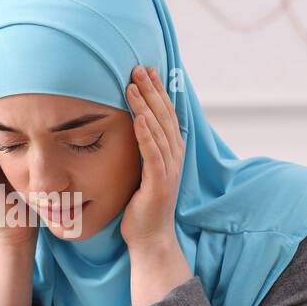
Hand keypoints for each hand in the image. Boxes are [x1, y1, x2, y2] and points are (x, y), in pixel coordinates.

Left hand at [120, 64, 183, 251]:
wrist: (150, 238)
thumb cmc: (143, 205)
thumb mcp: (143, 169)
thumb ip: (143, 148)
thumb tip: (132, 125)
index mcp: (171, 152)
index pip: (166, 114)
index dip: (158, 91)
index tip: (146, 70)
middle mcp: (174, 157)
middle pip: (164, 116)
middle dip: (152, 90)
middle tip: (139, 68)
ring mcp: (169, 170)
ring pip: (159, 131)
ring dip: (146, 106)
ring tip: (133, 85)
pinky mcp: (159, 183)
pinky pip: (152, 154)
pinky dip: (146, 134)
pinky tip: (137, 117)